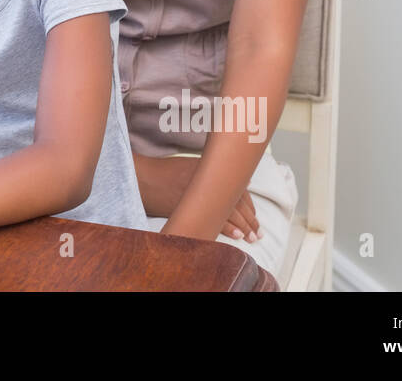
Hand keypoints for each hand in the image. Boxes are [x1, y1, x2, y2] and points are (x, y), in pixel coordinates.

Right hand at [134, 153, 260, 241]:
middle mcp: (207, 183)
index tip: (255, 216)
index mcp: (211, 171)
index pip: (239, 190)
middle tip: (258, 232)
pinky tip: (236, 235)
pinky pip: (213, 220)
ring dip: (243, 226)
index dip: (250, 205)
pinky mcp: (190, 209)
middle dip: (250, 219)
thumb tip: (237, 185)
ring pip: (229, 213)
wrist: (144, 178)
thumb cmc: (167, 171)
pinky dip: (227, 228)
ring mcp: (199, 197)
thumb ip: (213, 174)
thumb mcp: (193, 165)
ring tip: (251, 237)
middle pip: (237, 204)